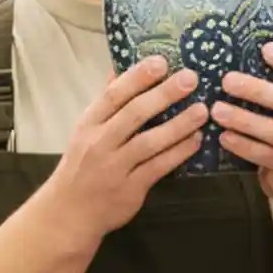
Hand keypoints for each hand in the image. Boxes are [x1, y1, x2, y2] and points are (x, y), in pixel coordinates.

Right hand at [38, 56, 207, 245]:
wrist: (70, 212)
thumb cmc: (82, 164)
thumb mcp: (85, 130)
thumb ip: (106, 101)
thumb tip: (119, 67)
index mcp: (89, 123)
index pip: (114, 95)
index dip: (137, 77)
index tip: (161, 61)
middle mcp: (100, 142)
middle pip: (134, 114)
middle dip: (164, 94)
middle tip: (190, 78)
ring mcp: (115, 167)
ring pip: (150, 142)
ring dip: (179, 125)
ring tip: (201, 110)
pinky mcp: (130, 189)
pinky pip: (159, 167)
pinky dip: (179, 152)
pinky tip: (196, 140)